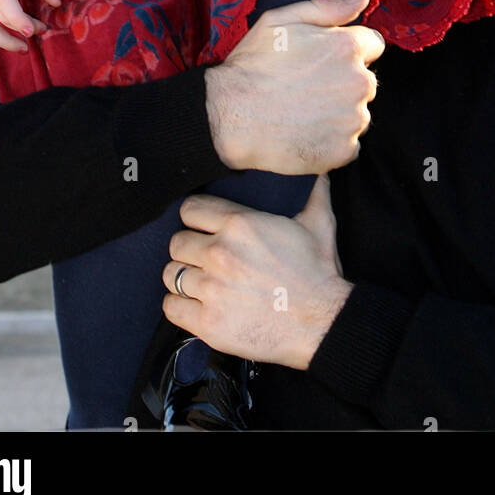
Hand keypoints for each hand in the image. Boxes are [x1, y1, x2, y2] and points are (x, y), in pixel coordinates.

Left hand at [162, 175, 351, 368]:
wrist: (323, 323)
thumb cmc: (319, 273)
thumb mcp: (319, 224)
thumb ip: (313, 192)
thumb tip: (320, 171)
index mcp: (239, 224)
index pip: (189, 209)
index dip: (195, 217)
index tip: (202, 227)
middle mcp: (220, 253)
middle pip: (176, 242)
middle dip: (188, 249)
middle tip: (203, 258)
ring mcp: (211, 289)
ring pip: (171, 275)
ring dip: (184, 278)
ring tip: (200, 282)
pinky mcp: (208, 322)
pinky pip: (171, 307)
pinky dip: (180, 306)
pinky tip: (195, 305)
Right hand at [204, 0, 382, 174]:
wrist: (228, 116)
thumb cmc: (252, 66)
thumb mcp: (280, 20)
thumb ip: (326, 8)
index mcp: (347, 47)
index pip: (373, 45)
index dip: (347, 50)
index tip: (323, 60)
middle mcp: (359, 82)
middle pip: (365, 80)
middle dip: (344, 81)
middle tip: (307, 87)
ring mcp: (353, 119)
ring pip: (357, 113)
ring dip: (339, 113)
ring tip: (303, 112)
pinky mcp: (344, 150)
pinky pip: (349, 144)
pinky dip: (332, 140)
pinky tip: (305, 133)